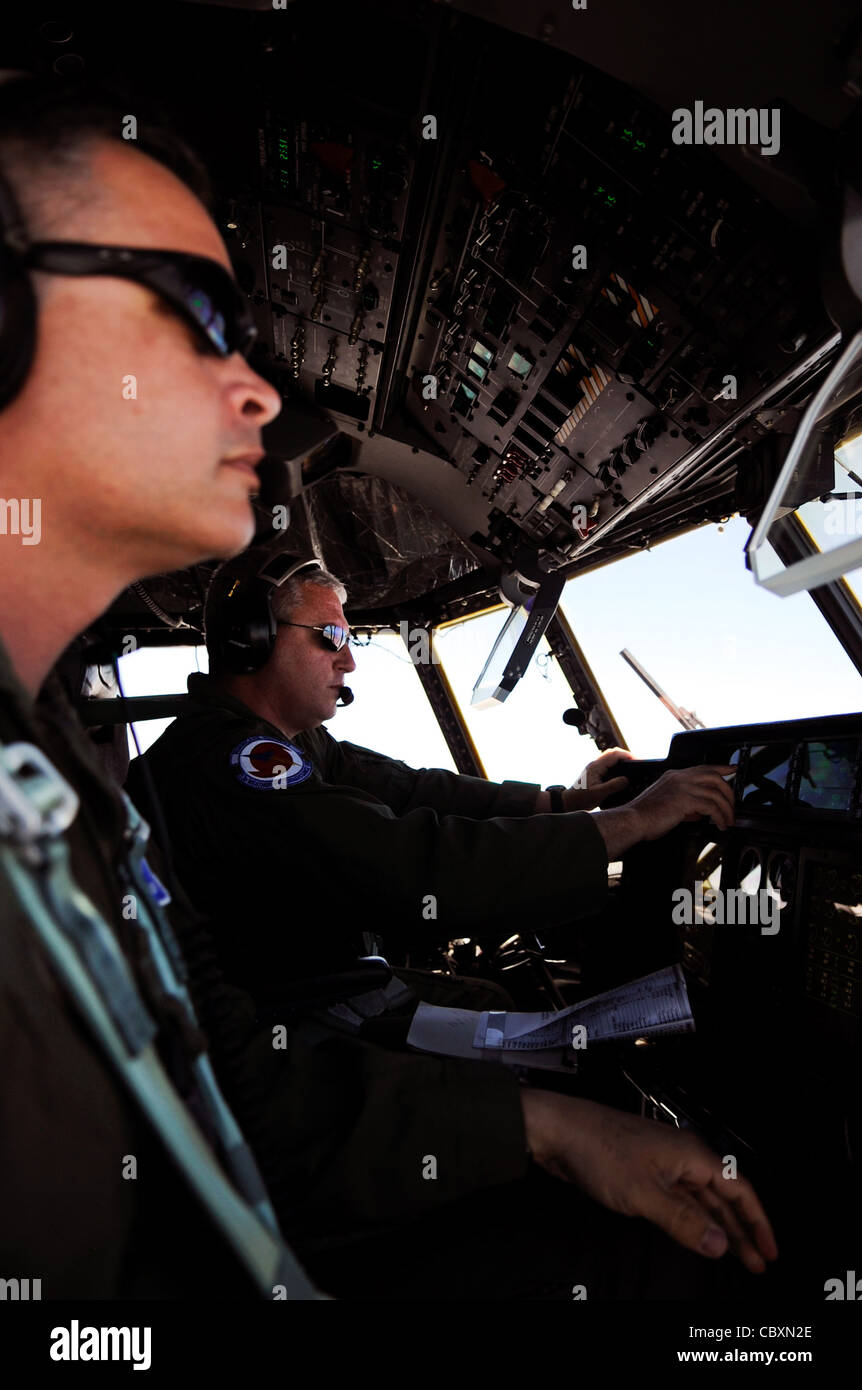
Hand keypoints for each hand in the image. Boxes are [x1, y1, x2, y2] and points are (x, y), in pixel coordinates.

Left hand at [521, 1088, 777, 1273]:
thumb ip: (684, 1222)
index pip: (739, 1190)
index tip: (769, 1251)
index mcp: (691, 1155)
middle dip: (741, 1231)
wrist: (557, 1131)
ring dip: (718, 1229)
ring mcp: (662, 1166)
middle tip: (756, 1264)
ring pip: (701, 1202)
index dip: (758, 1222)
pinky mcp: (643, 1175)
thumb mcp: (644, 1193)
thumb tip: (719, 1244)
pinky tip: (698, 1237)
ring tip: (736, 1257)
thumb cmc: (597, 1149)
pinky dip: (693, 1221)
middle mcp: (682, 1158)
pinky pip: (679, 1202)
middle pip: (723, 1198)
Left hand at [565, 747, 633, 809]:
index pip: (614, 754)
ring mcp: (594, 768)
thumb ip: (613, 785)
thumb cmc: (582, 798)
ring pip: (610, 757)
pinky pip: (608, 764)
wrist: (569, 802)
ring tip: (632, 766)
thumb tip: (626, 780)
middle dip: (625, 756)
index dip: (627, 755)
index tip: (637, 760)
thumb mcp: (599, 793)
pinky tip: (621, 773)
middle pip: (613, 753)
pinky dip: (616, 765)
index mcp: (596, 766)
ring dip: (621, 759)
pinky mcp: (595, 773)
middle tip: (637, 763)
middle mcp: (595, 764)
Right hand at [591, 764, 735, 857]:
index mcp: (674, 776)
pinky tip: (720, 824)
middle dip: (729, 792)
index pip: (703, 767)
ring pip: (716, 794)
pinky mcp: (685, 800)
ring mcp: (683, 787)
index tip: (733, 770)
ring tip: (728, 821)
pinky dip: (720, 817)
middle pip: (714, 777)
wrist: (633, 820)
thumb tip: (700, 812)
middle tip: (733, 806)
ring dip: (726, 809)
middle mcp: (680, 778)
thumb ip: (685, 805)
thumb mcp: (667, 804)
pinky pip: (712, 807)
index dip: (721, 768)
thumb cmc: (645, 815)